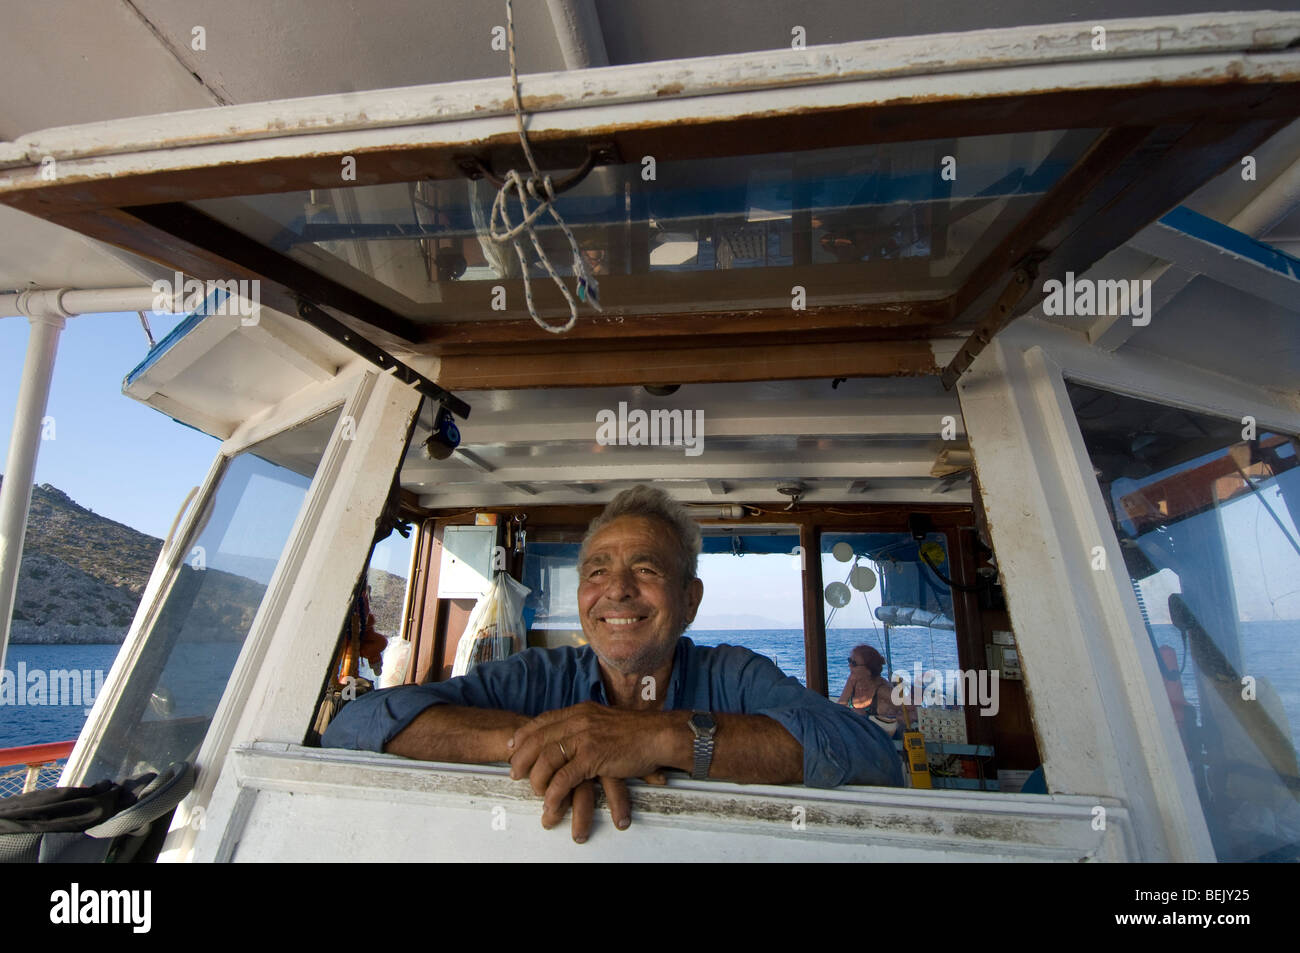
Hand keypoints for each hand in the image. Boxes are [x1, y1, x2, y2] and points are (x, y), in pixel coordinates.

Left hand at [507, 702, 674, 841]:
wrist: (659, 734)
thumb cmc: (637, 731)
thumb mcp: (605, 720)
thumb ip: (586, 725)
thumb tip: (571, 736)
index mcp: (580, 711)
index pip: (542, 720)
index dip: (523, 734)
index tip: (511, 746)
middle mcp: (578, 721)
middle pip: (537, 739)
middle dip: (521, 758)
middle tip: (515, 774)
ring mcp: (585, 737)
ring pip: (546, 758)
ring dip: (536, 779)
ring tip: (535, 791)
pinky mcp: (593, 756)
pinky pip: (565, 777)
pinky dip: (554, 792)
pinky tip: (551, 802)